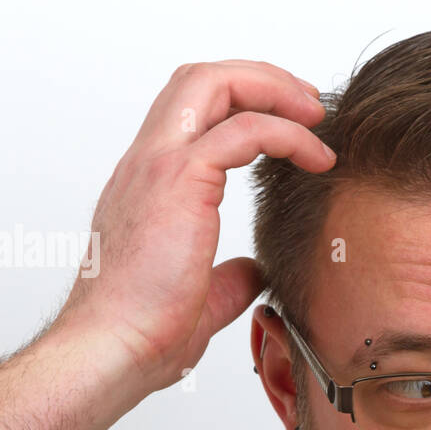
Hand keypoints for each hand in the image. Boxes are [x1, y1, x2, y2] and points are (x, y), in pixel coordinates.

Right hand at [49, 59, 336, 392]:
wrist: (112, 351)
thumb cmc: (141, 332)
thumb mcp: (200, 296)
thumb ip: (229, 277)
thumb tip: (254, 271)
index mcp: (148, 184)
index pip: (190, 110)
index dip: (243, 101)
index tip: (292, 122)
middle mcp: (147, 163)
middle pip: (201, 79)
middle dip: (263, 79)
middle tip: (310, 104)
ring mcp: (159, 166)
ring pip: (216, 83)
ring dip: (276, 90)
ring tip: (318, 118)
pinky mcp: (180, 181)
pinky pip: (245, 129)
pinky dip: (288, 133)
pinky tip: (318, 159)